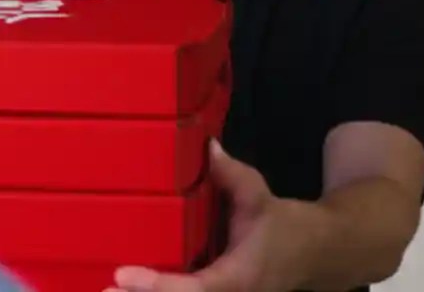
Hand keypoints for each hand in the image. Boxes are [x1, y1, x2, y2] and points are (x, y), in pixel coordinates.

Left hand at [104, 139, 297, 291]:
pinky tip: (128, 291)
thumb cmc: (285, 225)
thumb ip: (230, 174)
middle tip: (105, 290)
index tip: (122, 274)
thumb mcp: (259, 196)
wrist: (318, 255)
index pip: (195, 290)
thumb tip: (208, 146)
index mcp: (237, 279)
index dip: (158, 287)